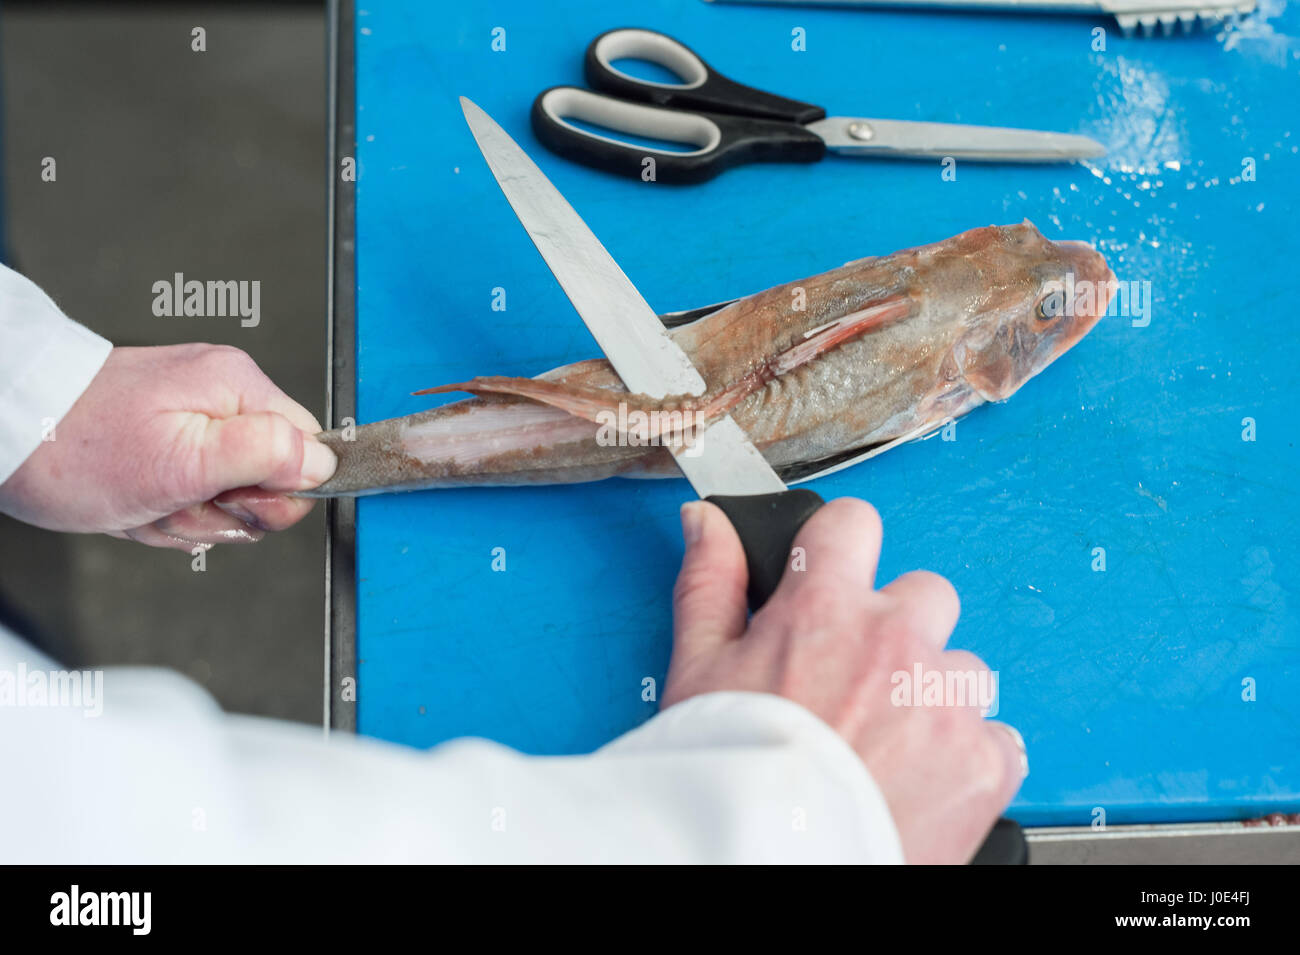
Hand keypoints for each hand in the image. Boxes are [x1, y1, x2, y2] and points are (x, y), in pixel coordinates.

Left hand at [0, 344, 335, 549]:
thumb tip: (324, 461)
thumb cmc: (80, 448)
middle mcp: (223, 393)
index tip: (229, 497)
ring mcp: (194, 415)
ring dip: (189, 514)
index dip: (275, 492)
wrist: (6, 435)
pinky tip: (138, 500)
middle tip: (177, 501)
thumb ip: (267, 455)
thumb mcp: (184, 462)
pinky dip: (166, 509)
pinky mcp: (169, 436)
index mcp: (238, 387)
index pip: (309, 449)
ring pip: (230, 494)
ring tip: (148, 500)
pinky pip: (195, 491)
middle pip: (271, 478)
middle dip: (224, 509)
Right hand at [663, 498, 1026, 863]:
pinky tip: (917, 779)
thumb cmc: (733, 770)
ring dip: (935, 694)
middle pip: (924, 594)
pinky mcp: (984, 758)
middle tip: (860, 681)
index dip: (842, 549)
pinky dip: (964, 757)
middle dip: (899, 629)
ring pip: (963, 667)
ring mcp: (946, 698)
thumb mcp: (697, 667)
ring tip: (887, 742)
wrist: (772, 856)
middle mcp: (895, 640)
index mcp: (824, 608)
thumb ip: (711, 581)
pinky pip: (995, 736)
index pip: (854, 523)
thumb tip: (710, 523)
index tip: (835, 577)